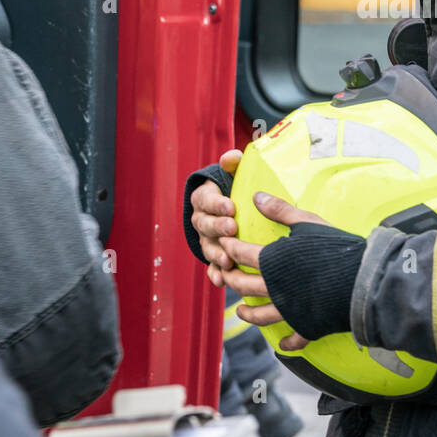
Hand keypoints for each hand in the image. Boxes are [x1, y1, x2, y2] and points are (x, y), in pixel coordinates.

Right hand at [189, 150, 242, 271]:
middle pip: (205, 225)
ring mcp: (207, 240)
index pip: (205, 200)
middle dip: (218, 228)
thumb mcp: (234, 175)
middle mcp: (201, 220)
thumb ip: (233, 164)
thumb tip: (231, 157)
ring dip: (216, 254)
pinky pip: (211, 268)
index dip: (216, 204)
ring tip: (229, 260)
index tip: (231, 206)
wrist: (233, 210)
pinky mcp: (214, 257)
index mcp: (204, 199)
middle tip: (232, 229)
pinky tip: (222, 280)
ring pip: (207, 248)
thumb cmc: (235, 190)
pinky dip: (215, 275)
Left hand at [215, 193, 328, 350]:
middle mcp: (274, 289)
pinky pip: (293, 337)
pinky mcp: (306, 325)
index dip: (229, 246)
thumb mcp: (308, 223)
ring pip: (260, 315)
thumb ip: (280, 211)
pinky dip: (286, 342)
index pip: (240, 253)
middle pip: (243, 285)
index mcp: (272, 261)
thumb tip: (256, 196)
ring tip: (240, 310)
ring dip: (247, 313)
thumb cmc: (336, 247)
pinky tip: (281, 343)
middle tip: (225, 273)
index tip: (223, 243)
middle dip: (230, 277)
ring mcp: (289, 310)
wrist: (363, 280)